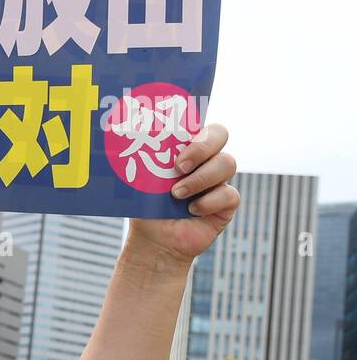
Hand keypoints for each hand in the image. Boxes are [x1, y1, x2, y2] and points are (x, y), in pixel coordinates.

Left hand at [128, 123, 238, 263]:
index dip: (195, 120)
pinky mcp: (226, 203)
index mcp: (184, 147)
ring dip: (200, 179)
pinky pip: (230, 194)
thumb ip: (144, 159)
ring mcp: (218, 180)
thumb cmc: (146, 206)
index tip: (176, 133)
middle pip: (220, 134)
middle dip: (201, 147)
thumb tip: (129, 137)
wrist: (155, 240)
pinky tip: (192, 209)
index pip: (198, 121)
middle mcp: (205, 159)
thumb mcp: (141, 180)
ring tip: (176, 194)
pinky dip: (209, 202)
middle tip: (178, 166)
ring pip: (227, 163)